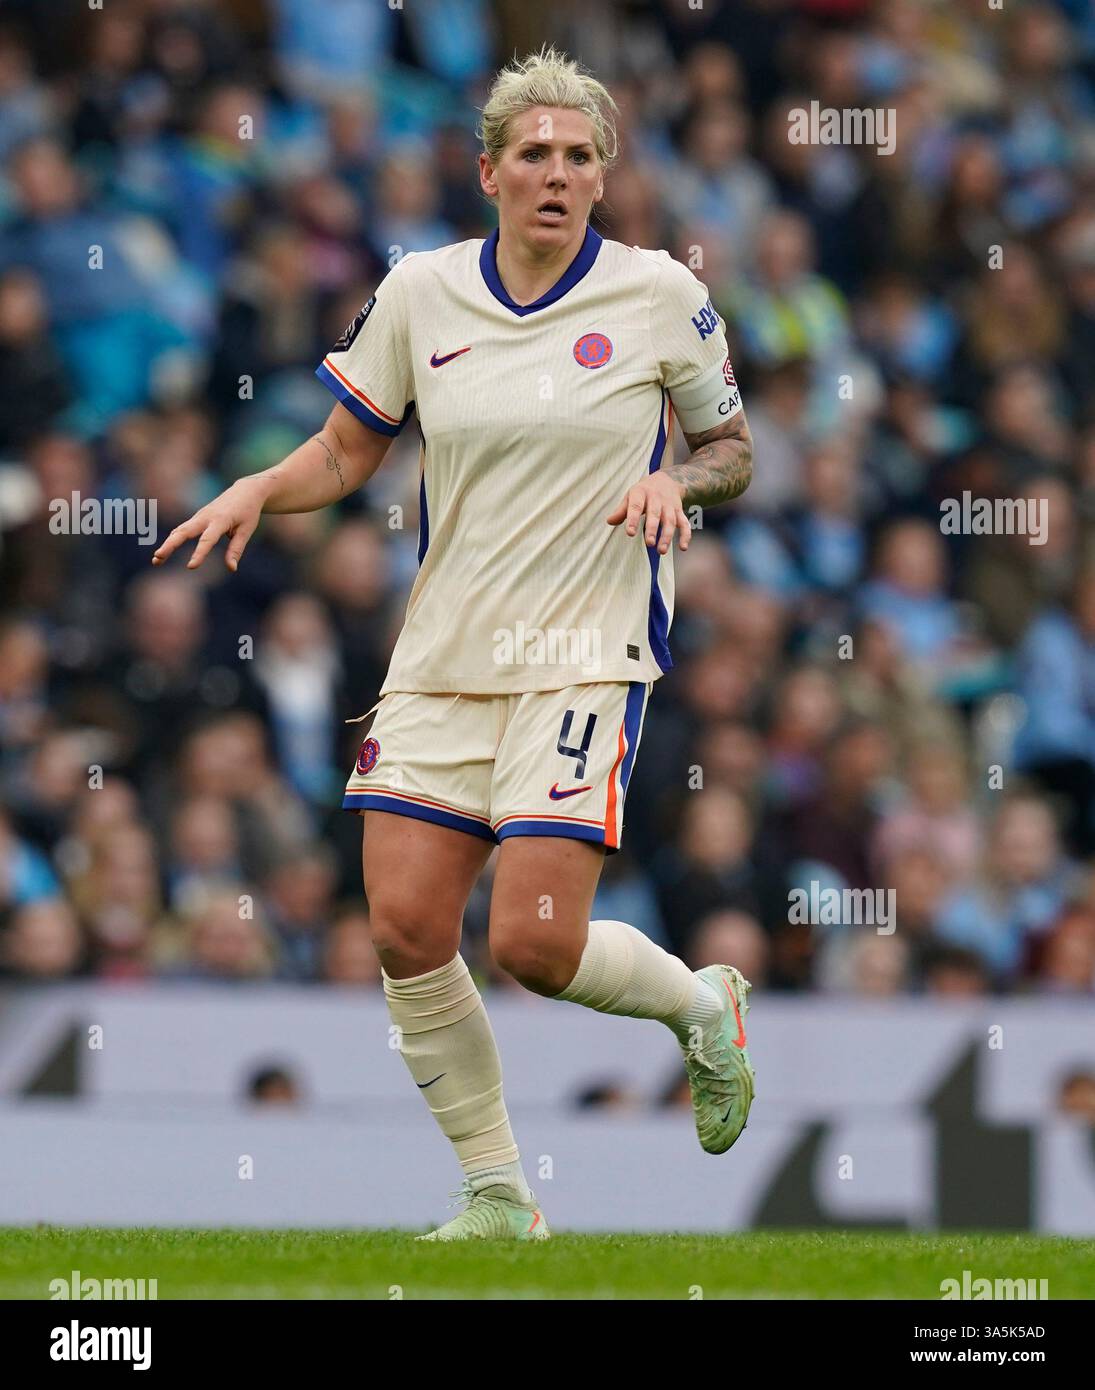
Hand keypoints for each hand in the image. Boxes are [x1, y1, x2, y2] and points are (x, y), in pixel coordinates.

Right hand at [151, 477, 269, 571]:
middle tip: (158, 557)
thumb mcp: (246, 530)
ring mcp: (199, 516)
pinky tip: (164, 552)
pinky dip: (172, 539)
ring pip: (179, 530)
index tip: (191, 567)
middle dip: (170, 545)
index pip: (208, 539)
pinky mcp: (197, 518)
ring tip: (156, 560)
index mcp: (221, 520)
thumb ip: (236, 549)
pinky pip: (182, 529)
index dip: (199, 553)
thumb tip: (231, 569)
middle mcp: (206, 516)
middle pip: (184, 531)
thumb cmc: (248, 512)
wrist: (245, 491)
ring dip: (167, 544)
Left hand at [606, 472, 690, 553]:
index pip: (636, 506)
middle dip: (653, 529)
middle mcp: (657, 498)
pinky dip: (686, 535)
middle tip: (649, 543)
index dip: (633, 519)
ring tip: (662, 551)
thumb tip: (609, 521)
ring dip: (667, 536)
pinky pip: (684, 523)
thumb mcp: (631, 496)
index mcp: (641, 493)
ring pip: (670, 520)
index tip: (630, 533)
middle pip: (655, 514)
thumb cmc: (644, 492)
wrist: (668, 479)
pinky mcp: (679, 511)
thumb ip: (621, 510)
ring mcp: (670, 505)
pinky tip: (683, 547)